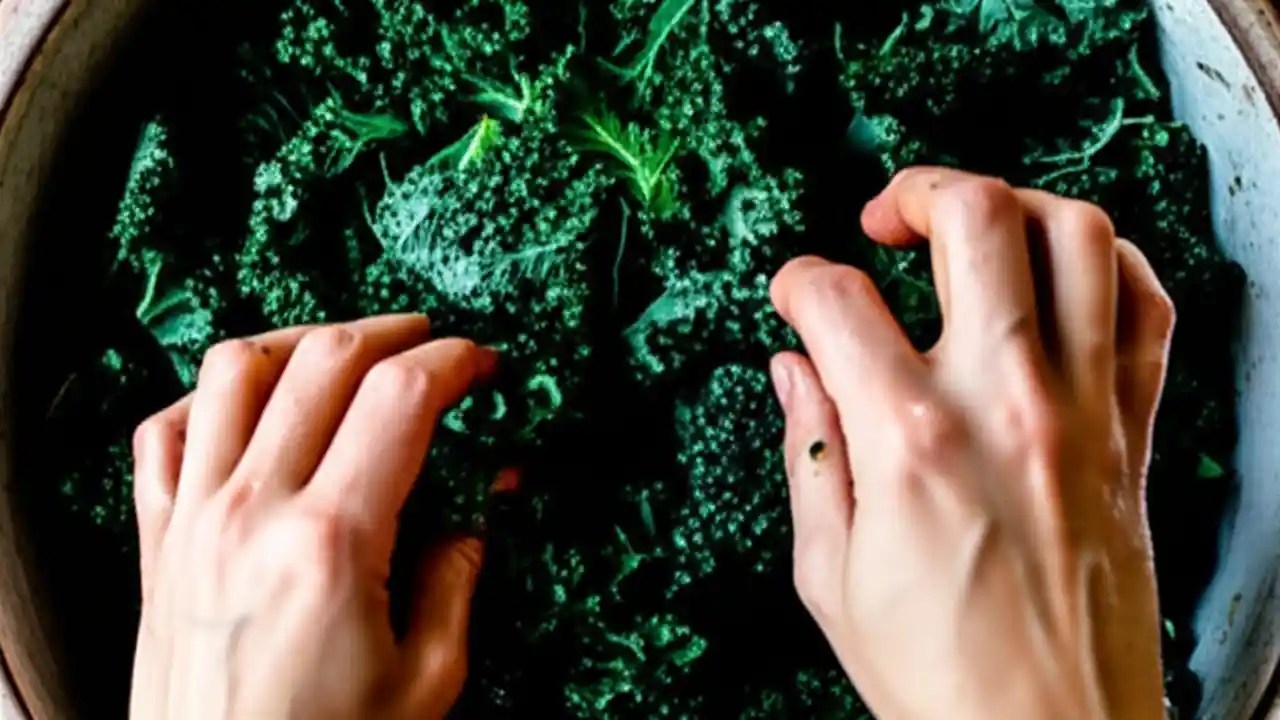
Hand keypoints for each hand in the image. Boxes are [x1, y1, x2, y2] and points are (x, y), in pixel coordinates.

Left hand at [128, 314, 496, 719]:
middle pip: (324, 361)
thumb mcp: (426, 678)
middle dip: (394, 333)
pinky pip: (163, 432)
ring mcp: (194, 520)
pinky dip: (206, 397)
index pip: (400, 398)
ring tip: (344, 351)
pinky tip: (249, 404)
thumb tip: (474, 517)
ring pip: (234, 372)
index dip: (454, 361)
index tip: (483, 364)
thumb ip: (456, 580)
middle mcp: (254, 512)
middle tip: (433, 346)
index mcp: (332, 543)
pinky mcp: (156, 542)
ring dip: (300, 340)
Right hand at [769, 167, 1172, 719]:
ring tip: (972, 228)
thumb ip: (809, 450)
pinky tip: (1058, 274)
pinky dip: (1106, 262)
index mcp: (909, 443)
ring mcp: (1083, 411)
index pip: (837, 301)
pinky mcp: (1132, 433)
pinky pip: (1146, 307)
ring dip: (1013, 204)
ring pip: (1076, 234)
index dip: (798, 282)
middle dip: (912, 190)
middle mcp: (1004, 405)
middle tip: (883, 218)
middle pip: (974, 218)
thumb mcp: (828, 573)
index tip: (795, 295)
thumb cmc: (939, 675)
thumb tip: (795, 369)